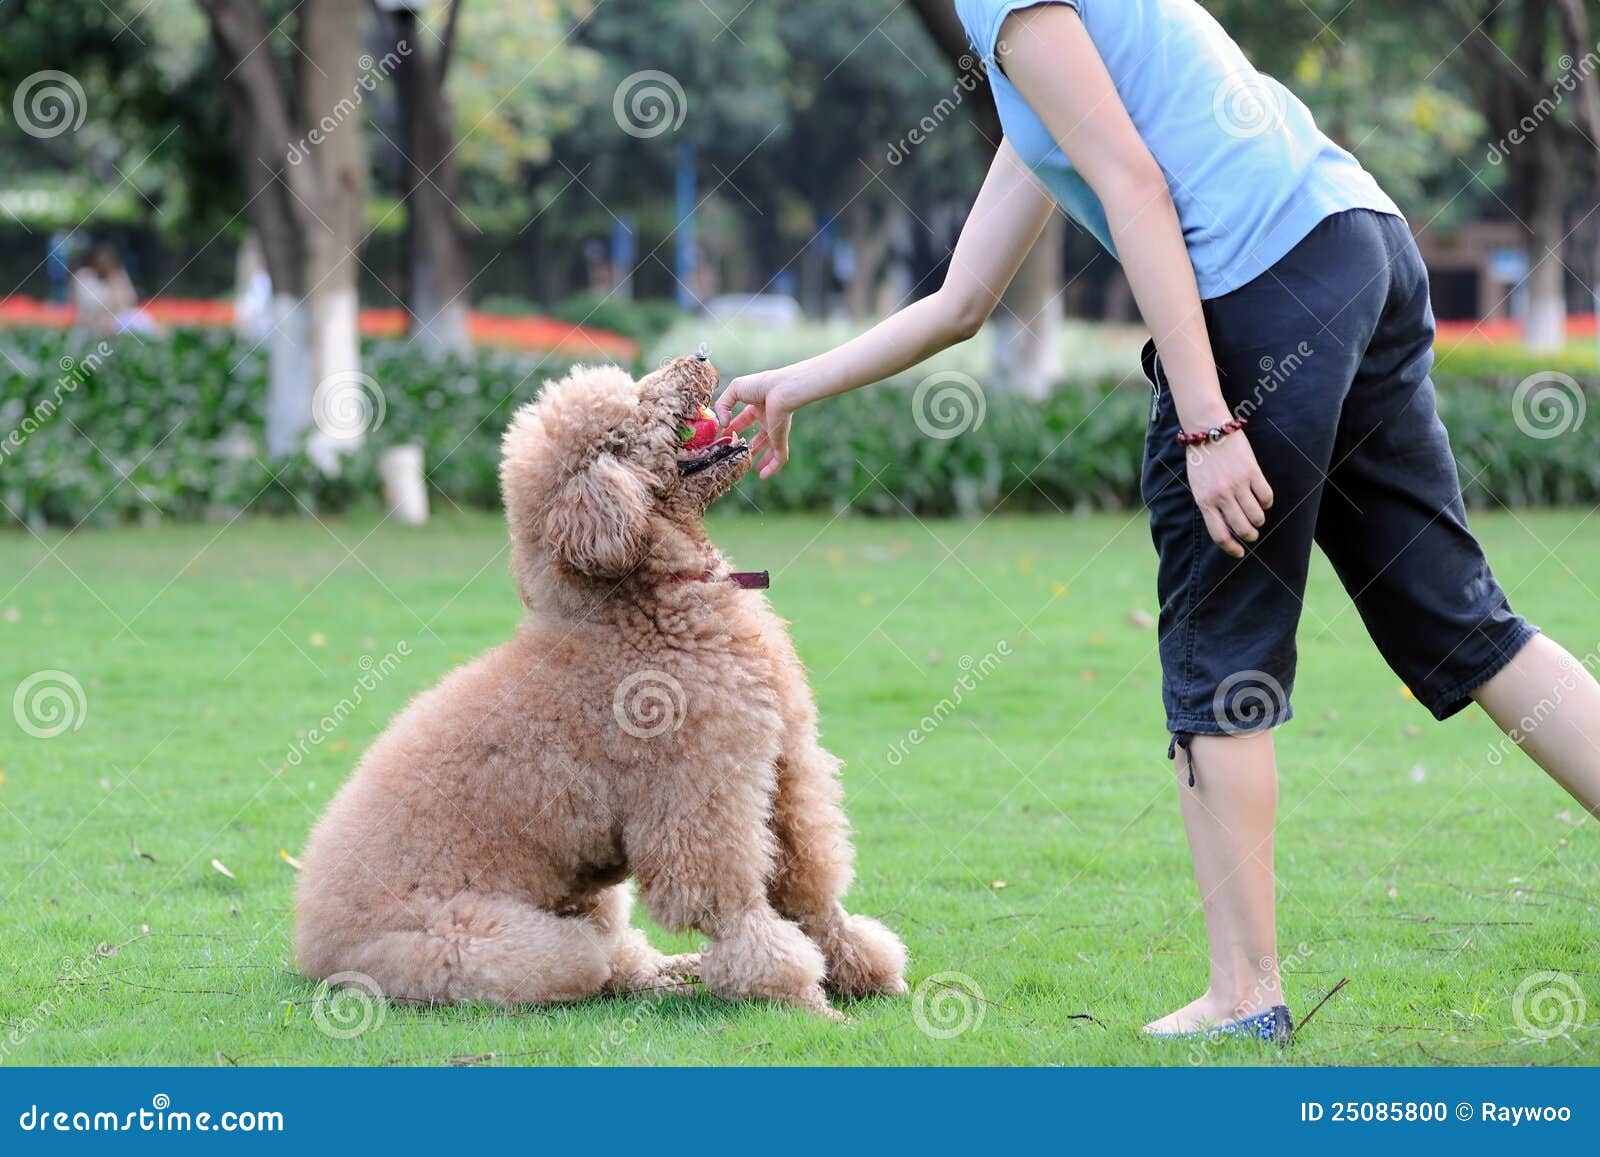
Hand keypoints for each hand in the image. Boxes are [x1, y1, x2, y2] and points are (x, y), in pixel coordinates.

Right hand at [714, 368, 804, 478]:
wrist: (781, 389)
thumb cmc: (759, 385)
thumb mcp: (734, 391)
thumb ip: (722, 406)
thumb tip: (724, 424)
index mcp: (757, 406)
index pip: (744, 420)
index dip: (733, 428)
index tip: (723, 438)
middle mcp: (767, 418)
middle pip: (758, 436)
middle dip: (749, 446)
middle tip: (737, 455)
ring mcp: (775, 430)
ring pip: (770, 449)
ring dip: (762, 459)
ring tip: (752, 469)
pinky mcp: (781, 439)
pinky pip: (779, 457)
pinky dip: (772, 467)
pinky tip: (763, 476)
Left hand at [1184, 431, 1273, 558]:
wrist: (1208, 431)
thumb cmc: (1201, 461)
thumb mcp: (1198, 487)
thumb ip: (1209, 506)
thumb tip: (1226, 527)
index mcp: (1204, 501)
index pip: (1219, 535)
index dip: (1231, 548)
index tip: (1239, 553)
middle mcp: (1221, 496)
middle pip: (1242, 529)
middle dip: (1250, 535)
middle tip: (1252, 533)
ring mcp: (1237, 484)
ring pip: (1256, 516)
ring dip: (1259, 520)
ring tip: (1257, 516)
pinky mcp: (1252, 472)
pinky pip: (1266, 497)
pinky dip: (1267, 502)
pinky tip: (1263, 499)